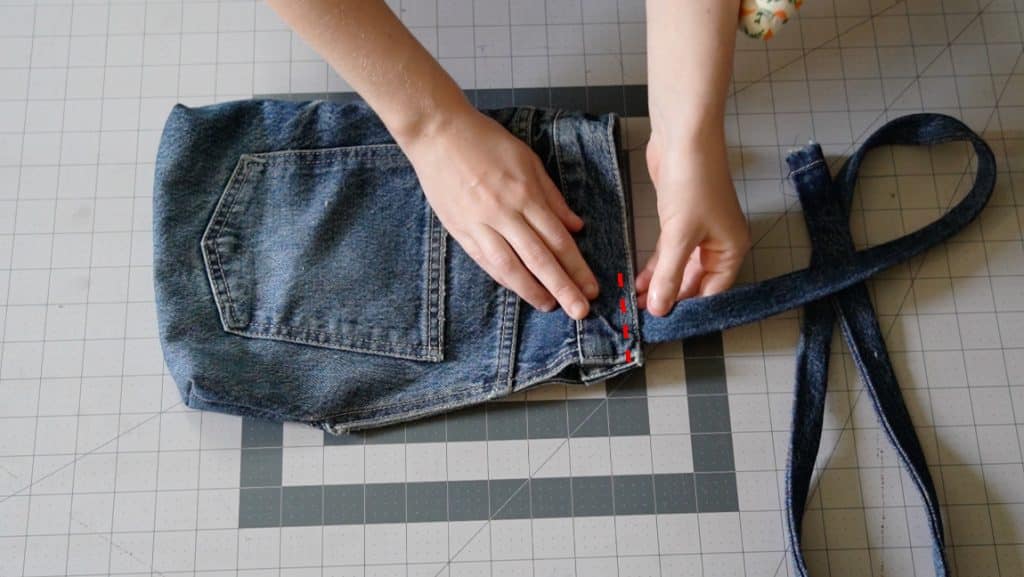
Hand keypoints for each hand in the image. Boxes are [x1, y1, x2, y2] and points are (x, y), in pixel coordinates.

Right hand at [401, 108, 598, 319]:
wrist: (438, 133)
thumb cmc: (485, 141)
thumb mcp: (527, 160)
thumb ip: (552, 196)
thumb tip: (576, 226)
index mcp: (525, 193)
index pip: (558, 239)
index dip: (577, 267)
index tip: (591, 288)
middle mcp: (504, 212)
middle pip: (539, 258)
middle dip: (562, 287)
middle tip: (580, 311)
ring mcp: (480, 224)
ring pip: (510, 266)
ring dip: (532, 290)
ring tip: (550, 306)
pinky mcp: (460, 230)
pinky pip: (485, 260)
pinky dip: (504, 278)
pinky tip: (519, 289)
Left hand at [636, 130, 749, 316]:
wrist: (684, 135)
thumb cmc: (692, 181)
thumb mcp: (679, 236)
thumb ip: (669, 275)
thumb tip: (659, 308)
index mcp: (731, 248)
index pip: (713, 292)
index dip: (689, 309)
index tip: (665, 325)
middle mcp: (719, 241)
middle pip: (696, 281)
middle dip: (672, 297)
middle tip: (645, 317)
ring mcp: (700, 229)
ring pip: (680, 266)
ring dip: (660, 283)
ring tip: (637, 303)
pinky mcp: (681, 217)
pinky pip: (669, 250)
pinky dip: (656, 265)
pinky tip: (639, 280)